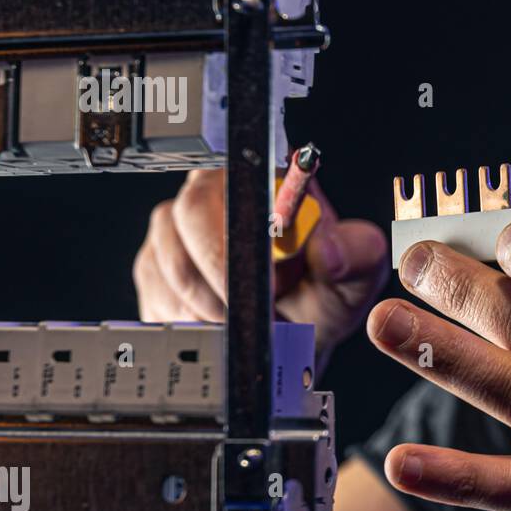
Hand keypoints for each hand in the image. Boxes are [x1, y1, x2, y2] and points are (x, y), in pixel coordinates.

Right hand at [134, 169, 388, 367]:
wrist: (291, 340)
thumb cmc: (323, 296)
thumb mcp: (356, 277)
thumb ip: (357, 256)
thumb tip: (329, 248)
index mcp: (268, 179)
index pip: (239, 170)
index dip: (247, 213)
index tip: (264, 262)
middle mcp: (216, 192)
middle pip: (191, 211)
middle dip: (222, 269)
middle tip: (251, 306)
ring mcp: (176, 227)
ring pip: (171, 258)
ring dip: (209, 300)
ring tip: (244, 319)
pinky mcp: (153, 265)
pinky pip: (157, 289)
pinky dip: (189, 316)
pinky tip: (219, 324)